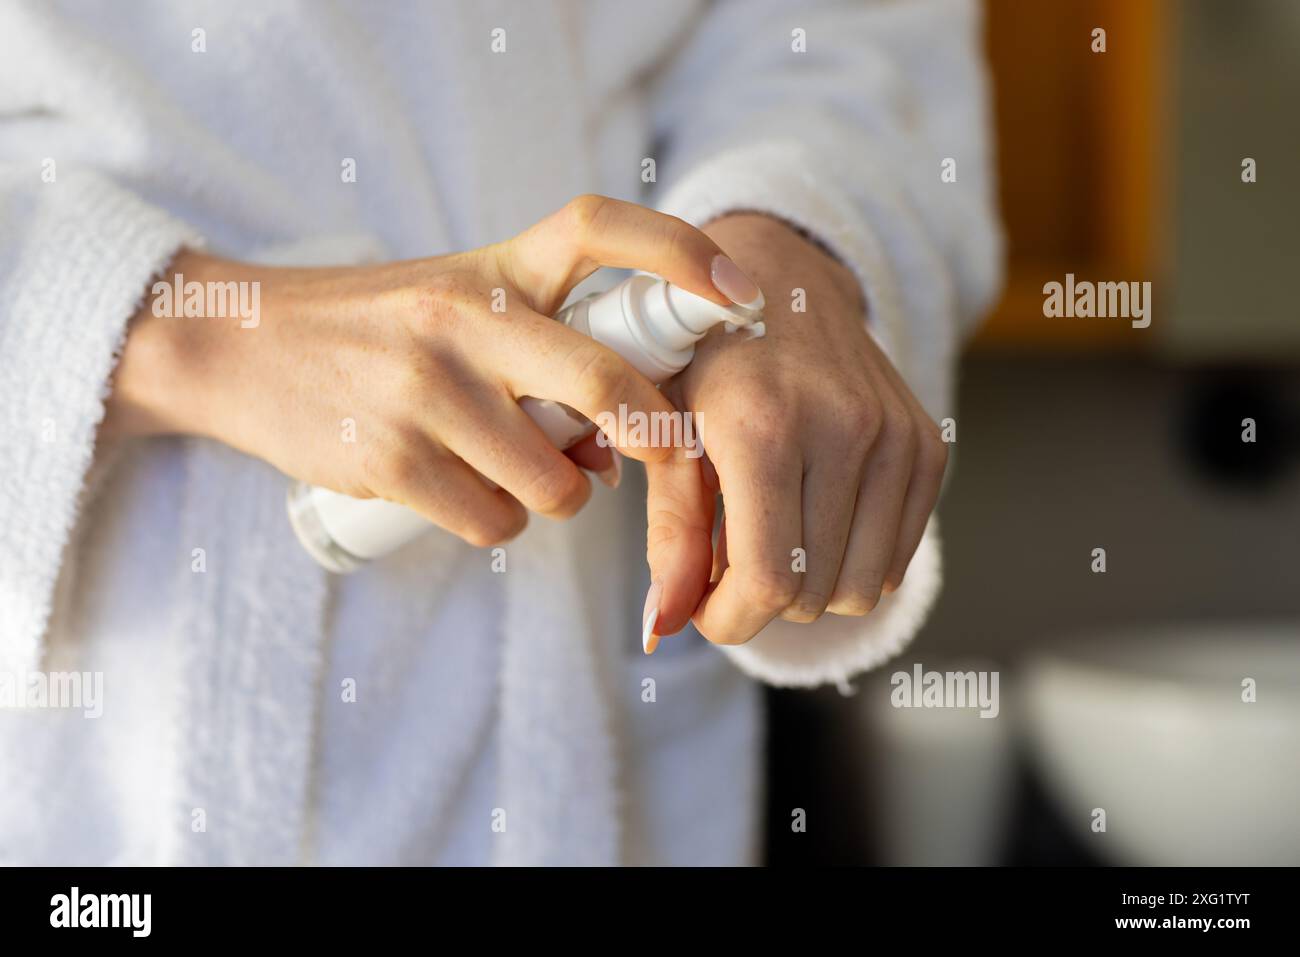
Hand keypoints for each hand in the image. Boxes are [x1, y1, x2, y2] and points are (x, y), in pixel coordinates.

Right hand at [105, 196, 750, 547]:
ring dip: (554, 496)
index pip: (599, 227)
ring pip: (555, 483)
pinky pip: (494, 523)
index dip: (681, 252)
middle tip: (664, 455)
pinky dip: (495, 523)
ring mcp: (425, 390)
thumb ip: (541, 349)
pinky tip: (460, 491)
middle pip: (603, 383)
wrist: (239, 347)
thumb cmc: (376, 329)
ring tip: (508, 468)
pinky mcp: (389, 459)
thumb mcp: (458, 301)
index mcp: (492, 270)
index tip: (740, 291)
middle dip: (653, 436)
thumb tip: (617, 446)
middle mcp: (464, 320)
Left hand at [643, 214, 947, 648]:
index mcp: (763, 424)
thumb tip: (664, 626)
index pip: (768, 579)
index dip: (731, 621)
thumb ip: (670, 533)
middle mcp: (841, 426)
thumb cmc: (701, 359)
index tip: (705, 612)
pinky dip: (851, 562)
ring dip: (810, 588)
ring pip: (862, 587)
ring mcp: (894, 434)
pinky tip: (813, 521)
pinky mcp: (926, 444)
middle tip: (728, 562)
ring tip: (770, 537)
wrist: (779, 278)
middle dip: (762, 602)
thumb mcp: (666, 434)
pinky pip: (897, 558)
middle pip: (814, 593)